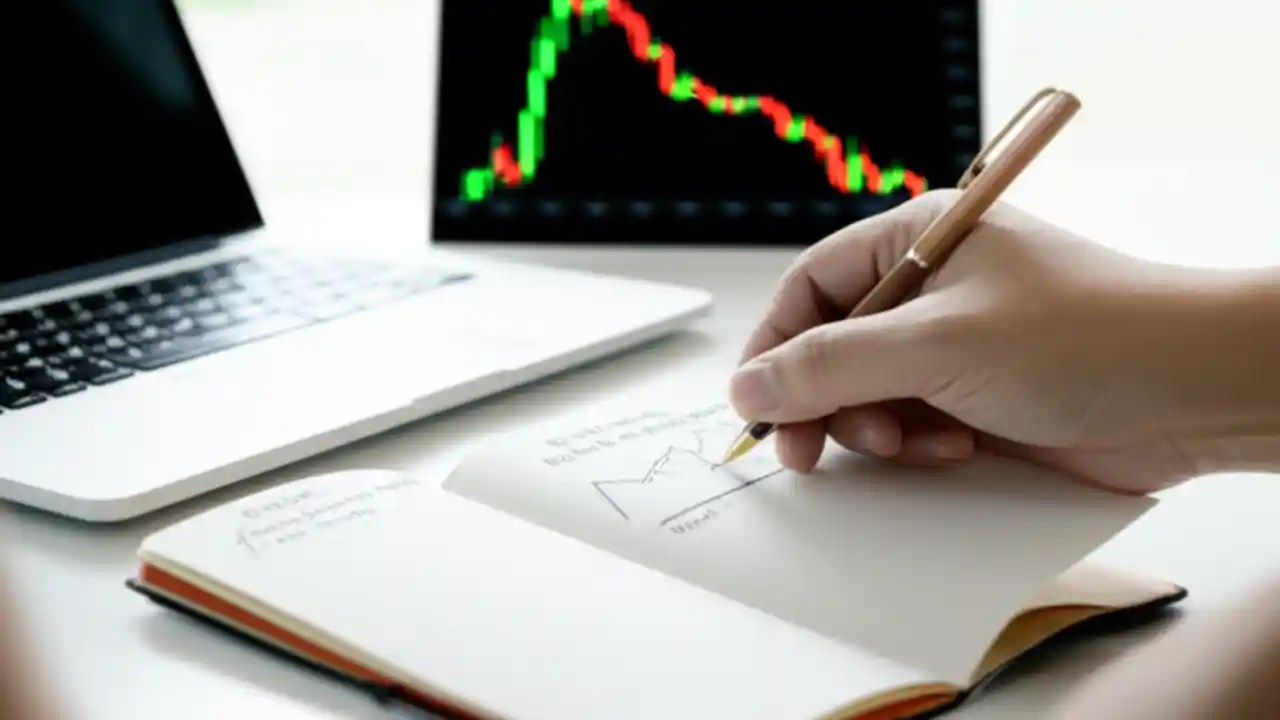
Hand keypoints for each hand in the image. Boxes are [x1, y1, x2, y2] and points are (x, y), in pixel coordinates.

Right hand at [730, 189, 1279, 493]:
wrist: (1192, 394)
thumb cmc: (1079, 337)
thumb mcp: (936, 345)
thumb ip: (830, 367)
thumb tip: (748, 387)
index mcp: (915, 242)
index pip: (811, 287)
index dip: (774, 345)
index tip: (758, 404)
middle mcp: (929, 292)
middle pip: (830, 348)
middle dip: (822, 401)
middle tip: (810, 453)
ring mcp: (953, 349)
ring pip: (866, 397)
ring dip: (876, 429)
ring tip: (915, 443)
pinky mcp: (977, 402)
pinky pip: (911, 429)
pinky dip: (917, 448)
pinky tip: (957, 450)